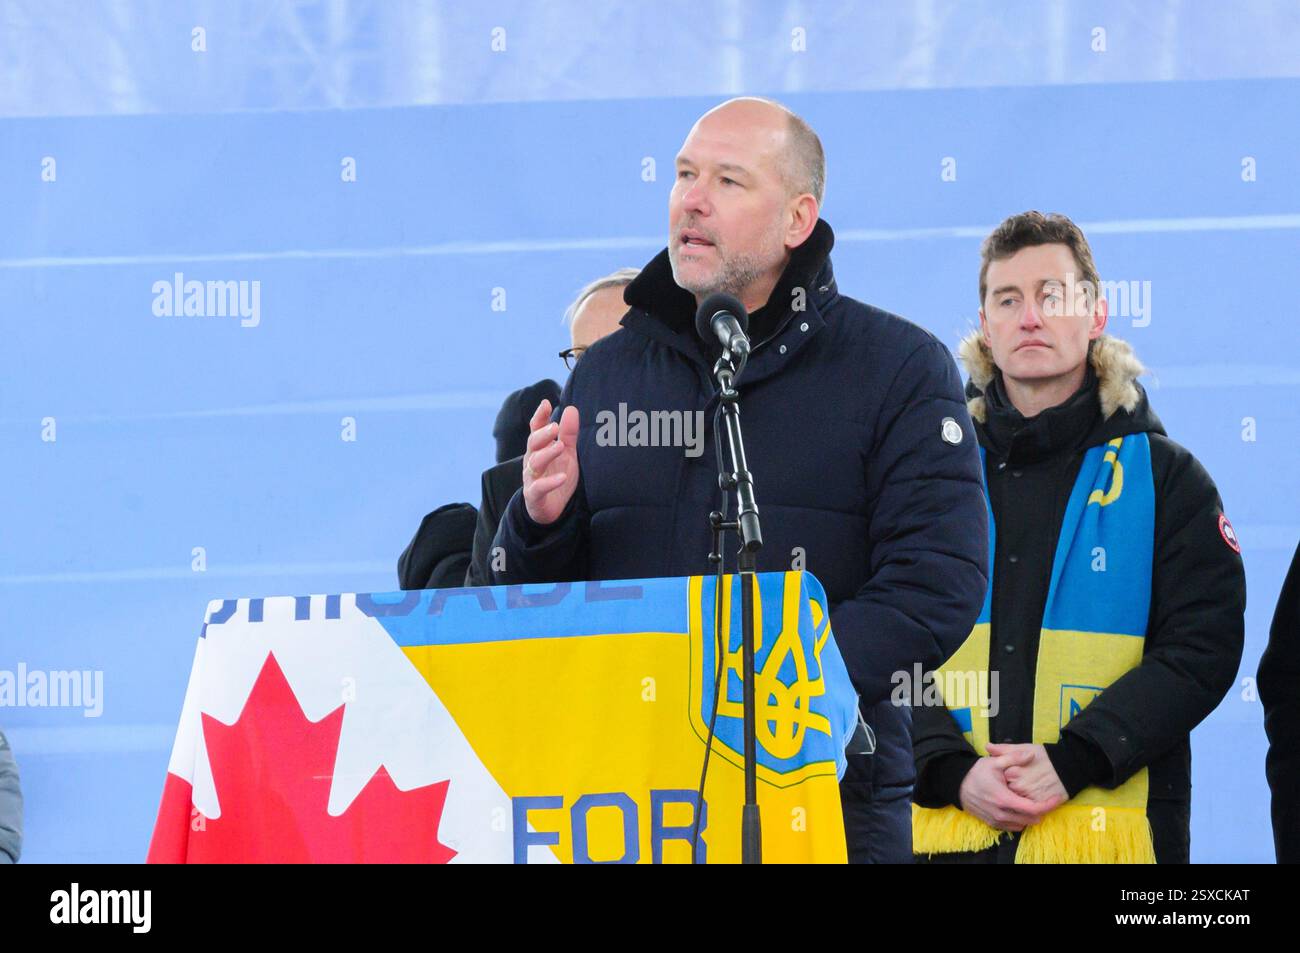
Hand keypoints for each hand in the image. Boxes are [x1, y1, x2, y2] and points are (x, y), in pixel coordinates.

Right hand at [522, 399, 579, 525]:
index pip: (535, 429)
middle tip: (555, 427)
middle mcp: (532, 461)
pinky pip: (539, 488)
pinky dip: (550, 483)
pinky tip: (562, 478)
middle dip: (543, 434)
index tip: (546, 403)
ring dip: (547, 454)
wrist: (551, 509)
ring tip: (559, 447)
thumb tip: (571, 408)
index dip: (540, 416)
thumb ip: (568, 434)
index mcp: (539, 449)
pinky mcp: (534, 496)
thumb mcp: (566, 454)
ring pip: (535, 463)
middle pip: (533, 444)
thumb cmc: (556, 476)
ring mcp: (531, 478)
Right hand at [958, 747, 1060, 831]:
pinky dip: (1019, 820)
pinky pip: (1012, 827)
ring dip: (1030, 817)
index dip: (1048, 805)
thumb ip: (1013, 758)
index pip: (1034, 809)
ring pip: (1023, 825)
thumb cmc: (976, 773)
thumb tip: (1030, 755)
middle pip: (1031, 820)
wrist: (956, 785)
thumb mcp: (994, 762)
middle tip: (1045, 799)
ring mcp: (996, 821)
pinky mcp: (992, 824)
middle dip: (1041, 811)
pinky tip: (1018, 809)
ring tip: (1031, 803)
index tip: (1056, 799)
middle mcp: (1001, 814)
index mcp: (1005, 799)